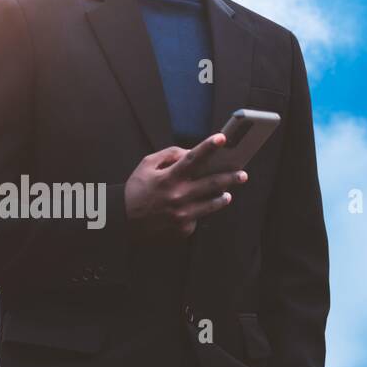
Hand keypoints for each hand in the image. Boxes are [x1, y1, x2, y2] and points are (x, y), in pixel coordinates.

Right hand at [123, 133, 247, 239]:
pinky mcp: (184, 228)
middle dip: (230, 177)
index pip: (192, 159)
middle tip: (243, 173)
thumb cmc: (135, 190)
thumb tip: (189, 152)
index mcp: (168, 178)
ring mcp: (183, 214)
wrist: (123, 220)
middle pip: (212, 183)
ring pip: (212, 204)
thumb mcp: (145, 166)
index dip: (208, 147)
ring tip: (227, 193)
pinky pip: (197, 217)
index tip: (222, 138)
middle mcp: (178, 196)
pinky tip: (191, 209)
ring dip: (222, 197)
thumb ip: (167, 156)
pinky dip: (197, 211)